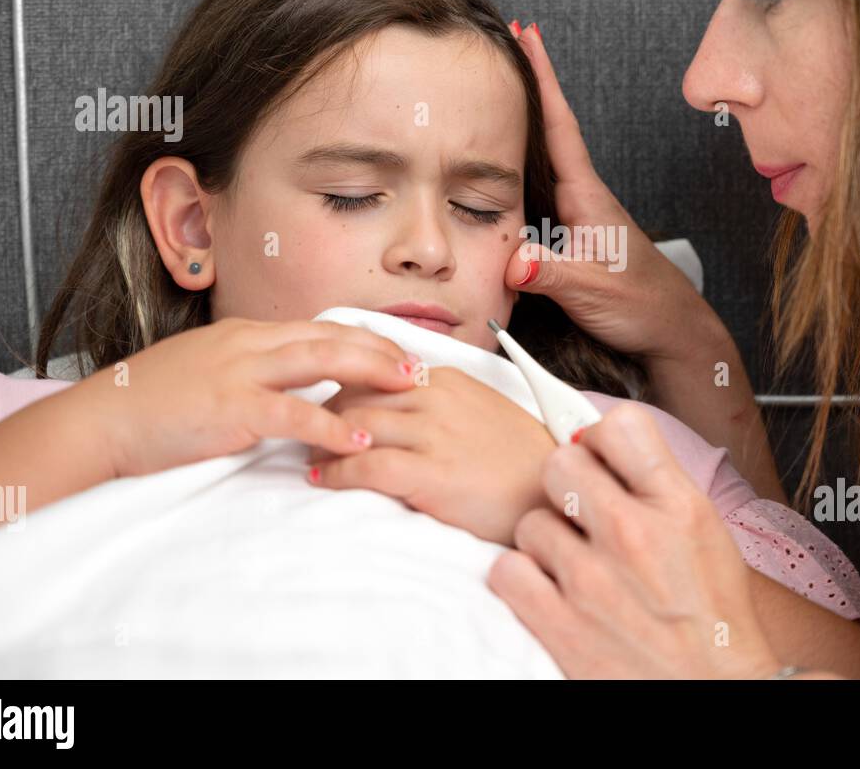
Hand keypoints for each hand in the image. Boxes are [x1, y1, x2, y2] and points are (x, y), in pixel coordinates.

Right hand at [80, 317, 417, 478]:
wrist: (99, 421)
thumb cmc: (151, 405)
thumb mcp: (207, 374)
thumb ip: (250, 374)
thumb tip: (288, 386)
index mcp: (246, 335)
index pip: (320, 328)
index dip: (365, 339)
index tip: (400, 351)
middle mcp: (249, 343)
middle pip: (331, 336)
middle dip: (381, 348)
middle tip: (423, 366)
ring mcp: (240, 371)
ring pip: (321, 360)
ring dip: (372, 372)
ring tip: (411, 387)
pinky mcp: (230, 408)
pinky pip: (294, 414)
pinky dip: (332, 426)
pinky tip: (362, 440)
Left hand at [306, 365, 557, 544]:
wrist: (554, 490)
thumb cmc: (519, 458)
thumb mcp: (481, 410)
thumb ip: (441, 400)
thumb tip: (402, 401)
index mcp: (447, 379)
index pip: (375, 370)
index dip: (343, 386)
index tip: (326, 403)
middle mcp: (436, 398)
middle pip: (357, 393)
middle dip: (324, 411)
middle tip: (306, 429)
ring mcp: (433, 435)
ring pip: (356, 424)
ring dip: (322, 441)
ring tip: (307, 454)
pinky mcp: (431, 473)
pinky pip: (367, 466)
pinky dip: (335, 471)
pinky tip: (321, 478)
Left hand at [486, 402, 783, 677]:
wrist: (713, 690)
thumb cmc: (713, 617)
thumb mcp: (706, 531)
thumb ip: (658, 483)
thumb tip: (605, 443)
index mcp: (678, 507)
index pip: (620, 425)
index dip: (603, 439)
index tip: (601, 457)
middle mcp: (634, 535)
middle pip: (561, 462)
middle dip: (569, 486)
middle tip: (583, 513)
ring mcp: (591, 581)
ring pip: (531, 521)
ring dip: (547, 541)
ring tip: (577, 564)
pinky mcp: (559, 624)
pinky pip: (507, 570)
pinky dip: (524, 580)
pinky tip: (551, 590)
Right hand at [504, 22, 722, 360]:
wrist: (670, 328)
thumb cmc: (642, 303)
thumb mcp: (591, 287)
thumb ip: (551, 272)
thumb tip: (513, 258)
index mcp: (586, 194)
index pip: (559, 124)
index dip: (541, 79)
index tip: (526, 34)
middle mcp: (581, 196)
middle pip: (545, 130)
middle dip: (524, 86)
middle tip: (501, 43)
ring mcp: (577, 214)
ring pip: (539, 162)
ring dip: (518, 127)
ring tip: (490, 94)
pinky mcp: (571, 235)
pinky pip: (537, 194)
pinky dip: (517, 173)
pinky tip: (499, 174)